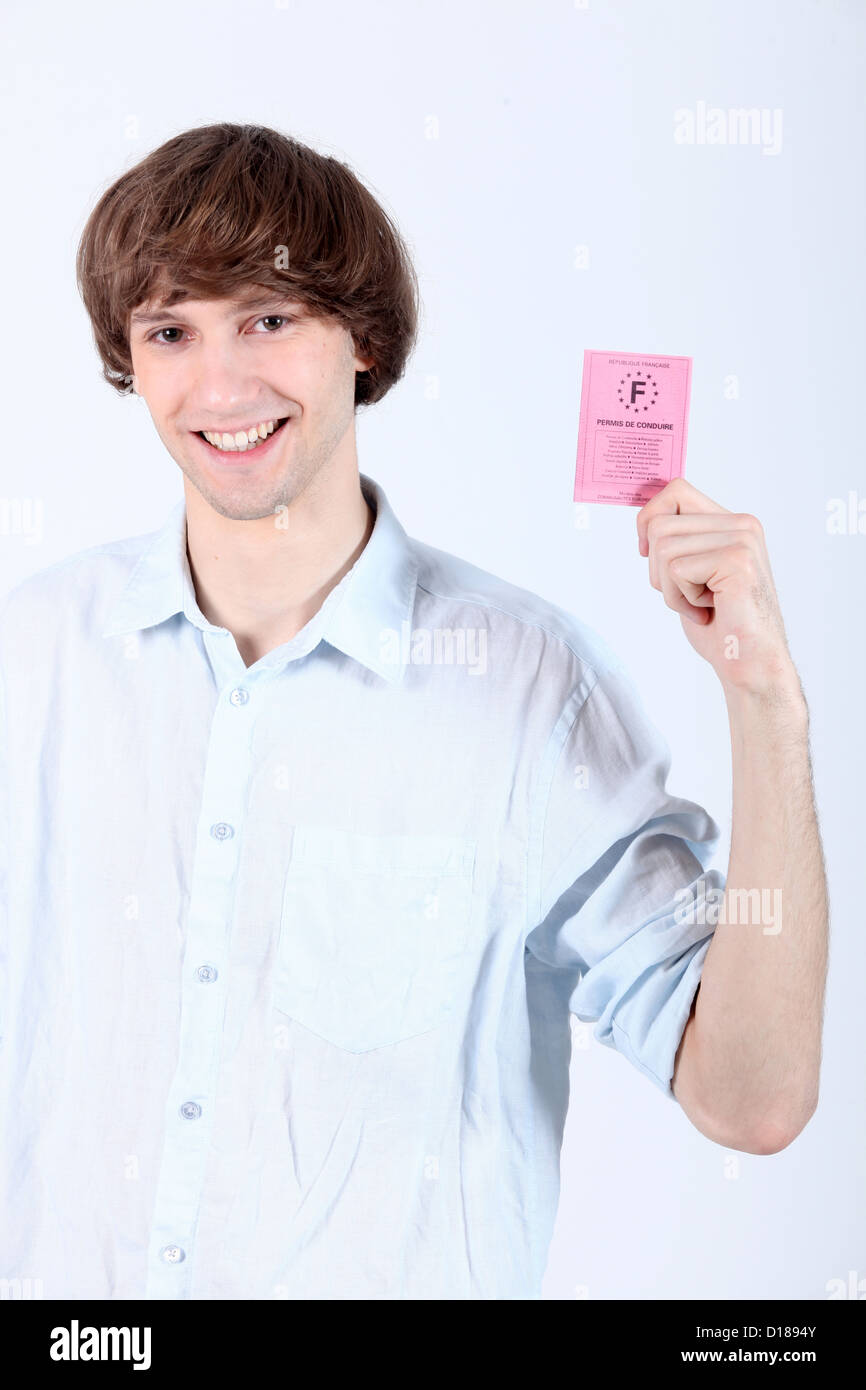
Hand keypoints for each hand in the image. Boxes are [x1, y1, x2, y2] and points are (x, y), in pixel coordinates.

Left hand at [635, 478, 801, 699]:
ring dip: (670, 588)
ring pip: (663, 548)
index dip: (649, 519)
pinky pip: (675, 570)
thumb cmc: (720, 623)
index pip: (675, 490)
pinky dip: (681, 599)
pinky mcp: (736, 560)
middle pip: (660, 524)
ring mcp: (741, 539)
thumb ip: (677, 541)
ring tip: (701, 604)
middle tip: (688, 595)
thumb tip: (645, 519)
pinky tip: (709, 610)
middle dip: (658, 569)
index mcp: (733, 522)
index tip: (646, 551)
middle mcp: (742, 524)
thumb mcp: (692, 573)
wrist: (750, 663)